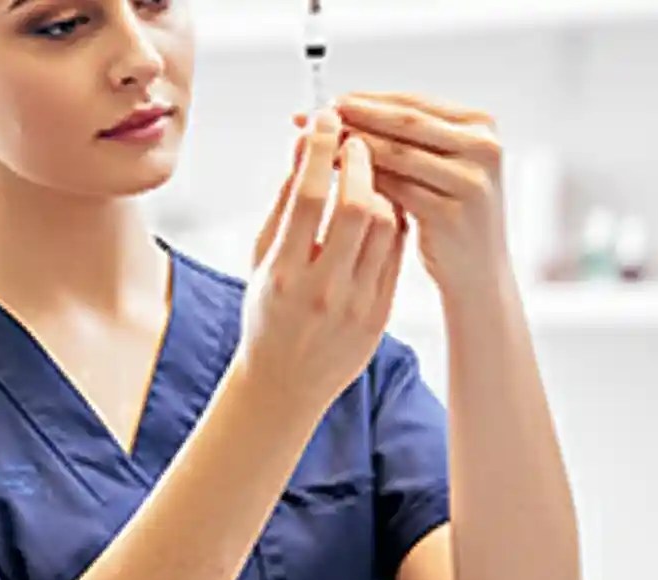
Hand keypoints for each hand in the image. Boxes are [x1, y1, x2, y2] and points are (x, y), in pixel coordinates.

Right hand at [234, 108, 405, 410]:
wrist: (285, 382)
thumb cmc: (267, 312)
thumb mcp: (261, 258)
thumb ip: (283, 203)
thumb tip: (304, 146)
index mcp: (282, 272)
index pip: (309, 196)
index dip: (322, 149)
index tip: (327, 119)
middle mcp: (321, 288)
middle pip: (355, 206)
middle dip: (360, 161)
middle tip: (356, 138)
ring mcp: (356, 303)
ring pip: (384, 225)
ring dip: (379, 185)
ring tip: (367, 169)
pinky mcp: (381, 312)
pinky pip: (396, 250)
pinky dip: (391, 217)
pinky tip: (381, 202)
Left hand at [296, 92, 510, 297]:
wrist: (477, 274)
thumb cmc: (447, 215)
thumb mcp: (435, 167)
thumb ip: (402, 136)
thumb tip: (340, 107)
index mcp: (480, 124)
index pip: (412, 101)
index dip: (366, 99)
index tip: (327, 100)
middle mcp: (483, 146)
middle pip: (405, 122)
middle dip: (356, 117)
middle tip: (314, 116)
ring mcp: (470, 180)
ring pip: (397, 154)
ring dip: (353, 148)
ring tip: (316, 146)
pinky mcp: (450, 213)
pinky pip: (395, 189)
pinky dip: (362, 183)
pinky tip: (335, 182)